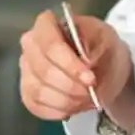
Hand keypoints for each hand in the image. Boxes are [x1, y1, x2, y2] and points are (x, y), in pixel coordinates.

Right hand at [18, 10, 134, 127]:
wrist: (105, 65)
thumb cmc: (103, 47)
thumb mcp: (108, 41)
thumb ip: (97, 50)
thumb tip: (86, 64)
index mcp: (47, 25)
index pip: (51, 45)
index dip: (70, 65)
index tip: (90, 79)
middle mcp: (30, 45)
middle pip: (44, 71)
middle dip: (72, 87)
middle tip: (93, 92)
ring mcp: (26, 69)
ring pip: (39, 91)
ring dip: (68, 101)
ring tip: (88, 100)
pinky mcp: (27, 91)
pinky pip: (36, 106)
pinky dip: (59, 110)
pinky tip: (75, 107)